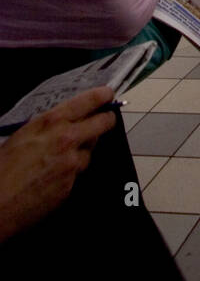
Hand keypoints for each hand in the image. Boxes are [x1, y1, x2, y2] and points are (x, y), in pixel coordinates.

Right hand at [0, 86, 116, 242]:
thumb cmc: (2, 168)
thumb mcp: (23, 134)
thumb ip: (49, 126)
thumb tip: (65, 121)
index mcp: (51, 122)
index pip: (89, 101)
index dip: (103, 96)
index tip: (107, 95)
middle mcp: (66, 139)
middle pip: (103, 123)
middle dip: (107, 119)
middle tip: (106, 119)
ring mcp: (71, 163)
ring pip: (90, 150)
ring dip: (83, 150)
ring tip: (62, 156)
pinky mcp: (71, 185)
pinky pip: (78, 173)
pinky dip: (71, 172)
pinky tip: (53, 175)